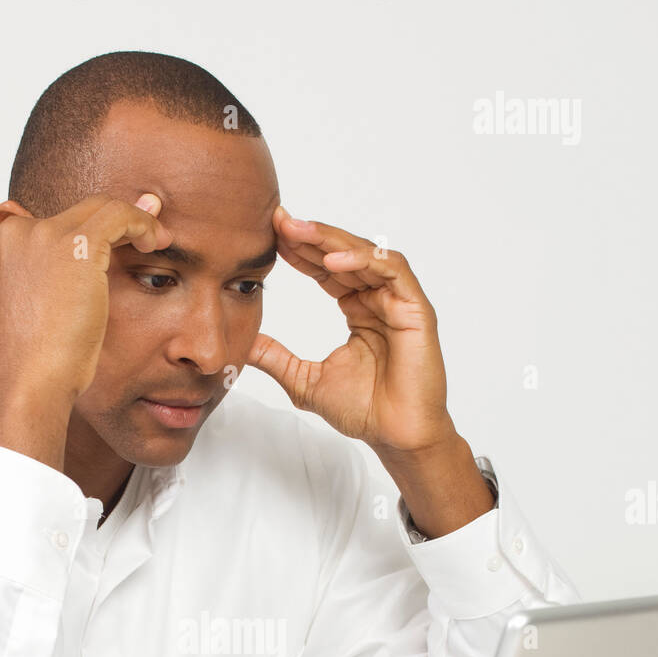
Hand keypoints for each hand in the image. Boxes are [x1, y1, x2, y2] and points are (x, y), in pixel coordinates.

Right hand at [0, 193, 172, 404]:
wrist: (32, 381)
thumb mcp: (35, 314)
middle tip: (144, 234)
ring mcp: (40, 235)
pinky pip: (118, 214)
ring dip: (131, 220)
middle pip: (73, 213)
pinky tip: (156, 241)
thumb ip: (47, 279)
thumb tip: (88, 257)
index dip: (82, 235)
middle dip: (111, 222)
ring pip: (97, 207)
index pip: (46, 226)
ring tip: (155, 240)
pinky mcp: (74, 244)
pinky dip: (142, 222)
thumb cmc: (37, 361)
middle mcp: (13, 234)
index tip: (111, 248)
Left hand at [247, 206, 455, 459]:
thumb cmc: (363, 411)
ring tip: (297, 232)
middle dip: (310, 236)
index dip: (299, 251)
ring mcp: (399, 302)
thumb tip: (241, 344)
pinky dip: (363, 261)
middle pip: (343, 254)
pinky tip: (333, 260)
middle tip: (277, 220)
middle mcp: (379, 299)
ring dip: (331, 240)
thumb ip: (275, 357)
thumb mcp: (304, 379)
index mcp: (358, 309)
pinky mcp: (416, 309)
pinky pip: (392, 271)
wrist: (395, 436)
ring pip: (366, 255)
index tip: (268, 236)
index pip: (326, 270)